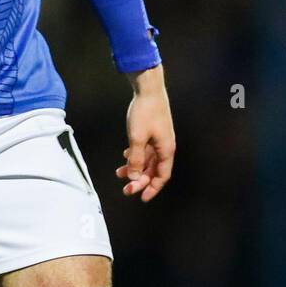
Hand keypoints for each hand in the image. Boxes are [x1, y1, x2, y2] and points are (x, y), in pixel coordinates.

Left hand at [116, 64, 174, 201]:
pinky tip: (126, 156)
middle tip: (126, 189)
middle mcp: (164, 146)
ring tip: (120, 173)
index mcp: (165, 150)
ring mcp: (159, 139)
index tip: (142, 197)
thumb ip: (136, 160)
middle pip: (153, 170)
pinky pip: (145, 150)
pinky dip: (136, 156)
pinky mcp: (153, 131)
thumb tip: (135, 178)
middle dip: (140, 180)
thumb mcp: (137, 138)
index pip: (161, 176)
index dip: (152, 188)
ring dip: (136, 168)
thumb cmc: (145, 112)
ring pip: (148, 160)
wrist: (148, 89)